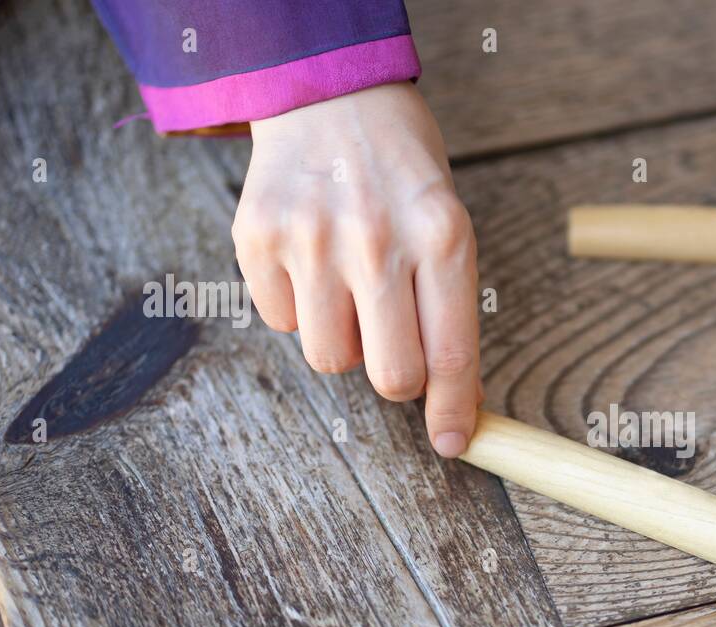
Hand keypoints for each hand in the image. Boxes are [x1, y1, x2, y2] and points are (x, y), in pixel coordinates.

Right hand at [234, 82, 479, 457]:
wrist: (327, 93)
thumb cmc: (401, 171)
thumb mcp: (448, 225)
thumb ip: (454, 311)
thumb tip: (459, 402)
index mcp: (442, 236)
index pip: (450, 355)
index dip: (453, 413)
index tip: (452, 443)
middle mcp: (377, 240)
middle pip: (391, 375)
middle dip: (398, 378)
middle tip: (396, 346)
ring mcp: (311, 239)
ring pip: (330, 359)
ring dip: (345, 339)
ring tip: (350, 284)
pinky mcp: (257, 238)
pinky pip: (282, 323)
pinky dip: (300, 308)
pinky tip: (311, 259)